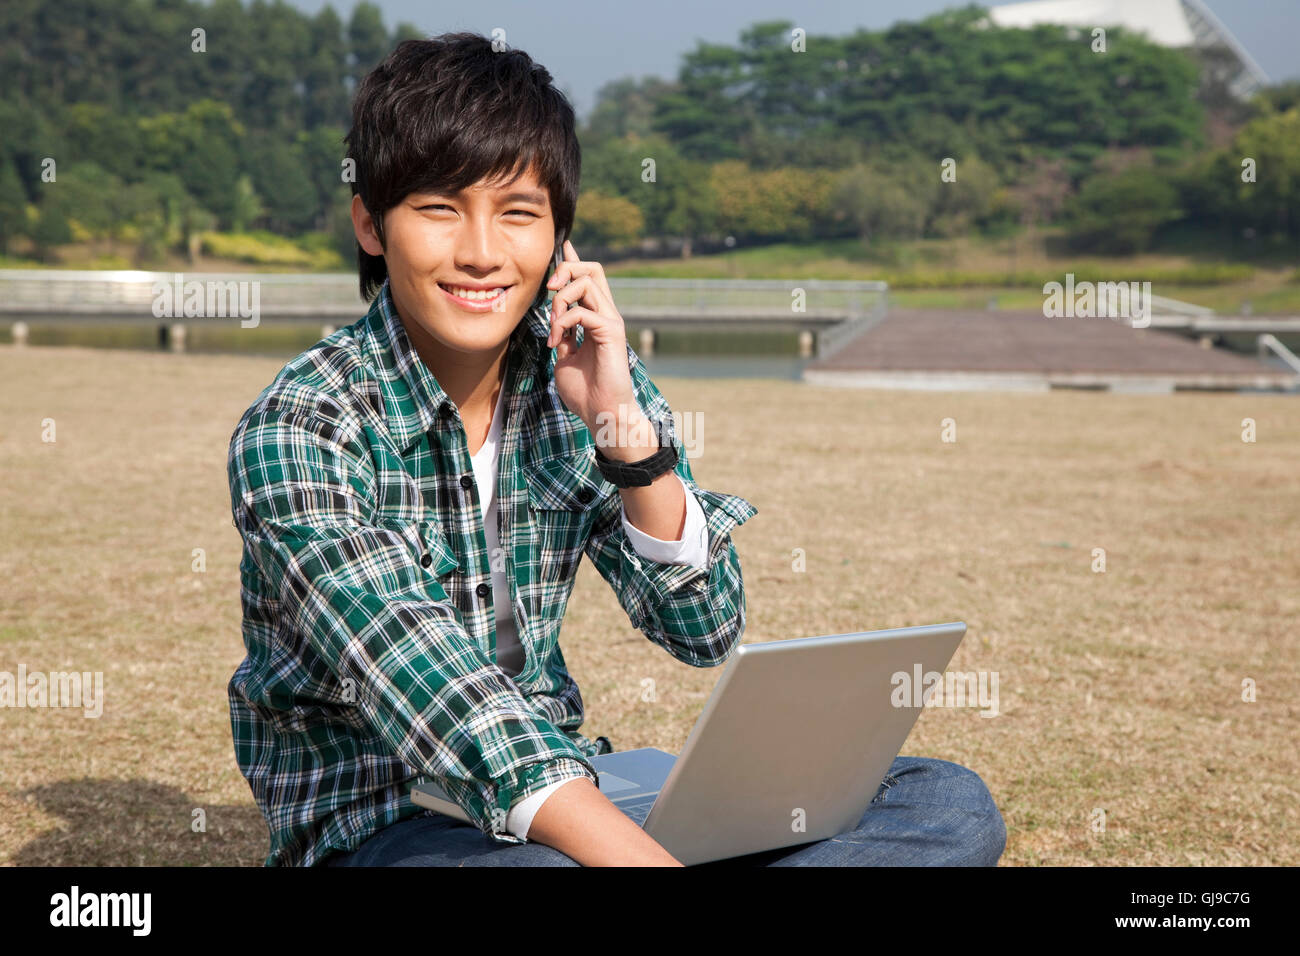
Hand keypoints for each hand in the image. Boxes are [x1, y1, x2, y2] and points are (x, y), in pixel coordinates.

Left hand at [546, 240, 642, 441]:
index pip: (588, 279)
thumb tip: (554, 324)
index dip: (574, 261)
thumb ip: (562, 338)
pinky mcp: (612, 332)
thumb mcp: (564, 359)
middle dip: (566, 269)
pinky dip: (564, 321)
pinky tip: (557, 340)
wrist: (601, 414)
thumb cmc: (585, 392)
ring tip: (553, 325)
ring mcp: (611, 321)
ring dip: (561, 297)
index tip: (563, 246)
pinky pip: (583, 310)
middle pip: (592, 269)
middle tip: (549, 290)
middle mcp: (606, 315)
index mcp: (595, 319)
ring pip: (589, 280)